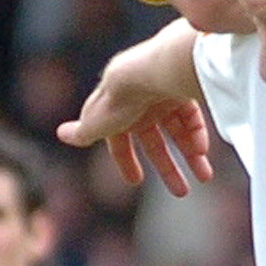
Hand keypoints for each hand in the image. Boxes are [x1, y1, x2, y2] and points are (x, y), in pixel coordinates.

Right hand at [59, 49, 213, 195]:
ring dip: (191, 156)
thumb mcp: (97, 122)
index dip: (126, 161)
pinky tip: (201, 150)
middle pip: (155, 142)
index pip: (120, 141)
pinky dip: (197, 134)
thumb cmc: (118, 100)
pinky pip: (193, 117)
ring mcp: (164, 96)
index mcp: (116, 111)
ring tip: (204, 177)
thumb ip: (83, 132)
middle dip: (168, 169)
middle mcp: (141, 104)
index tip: (136, 181)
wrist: (148, 73)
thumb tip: (61, 133)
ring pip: (179, 132)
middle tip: (181, 192)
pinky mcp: (184, 89)